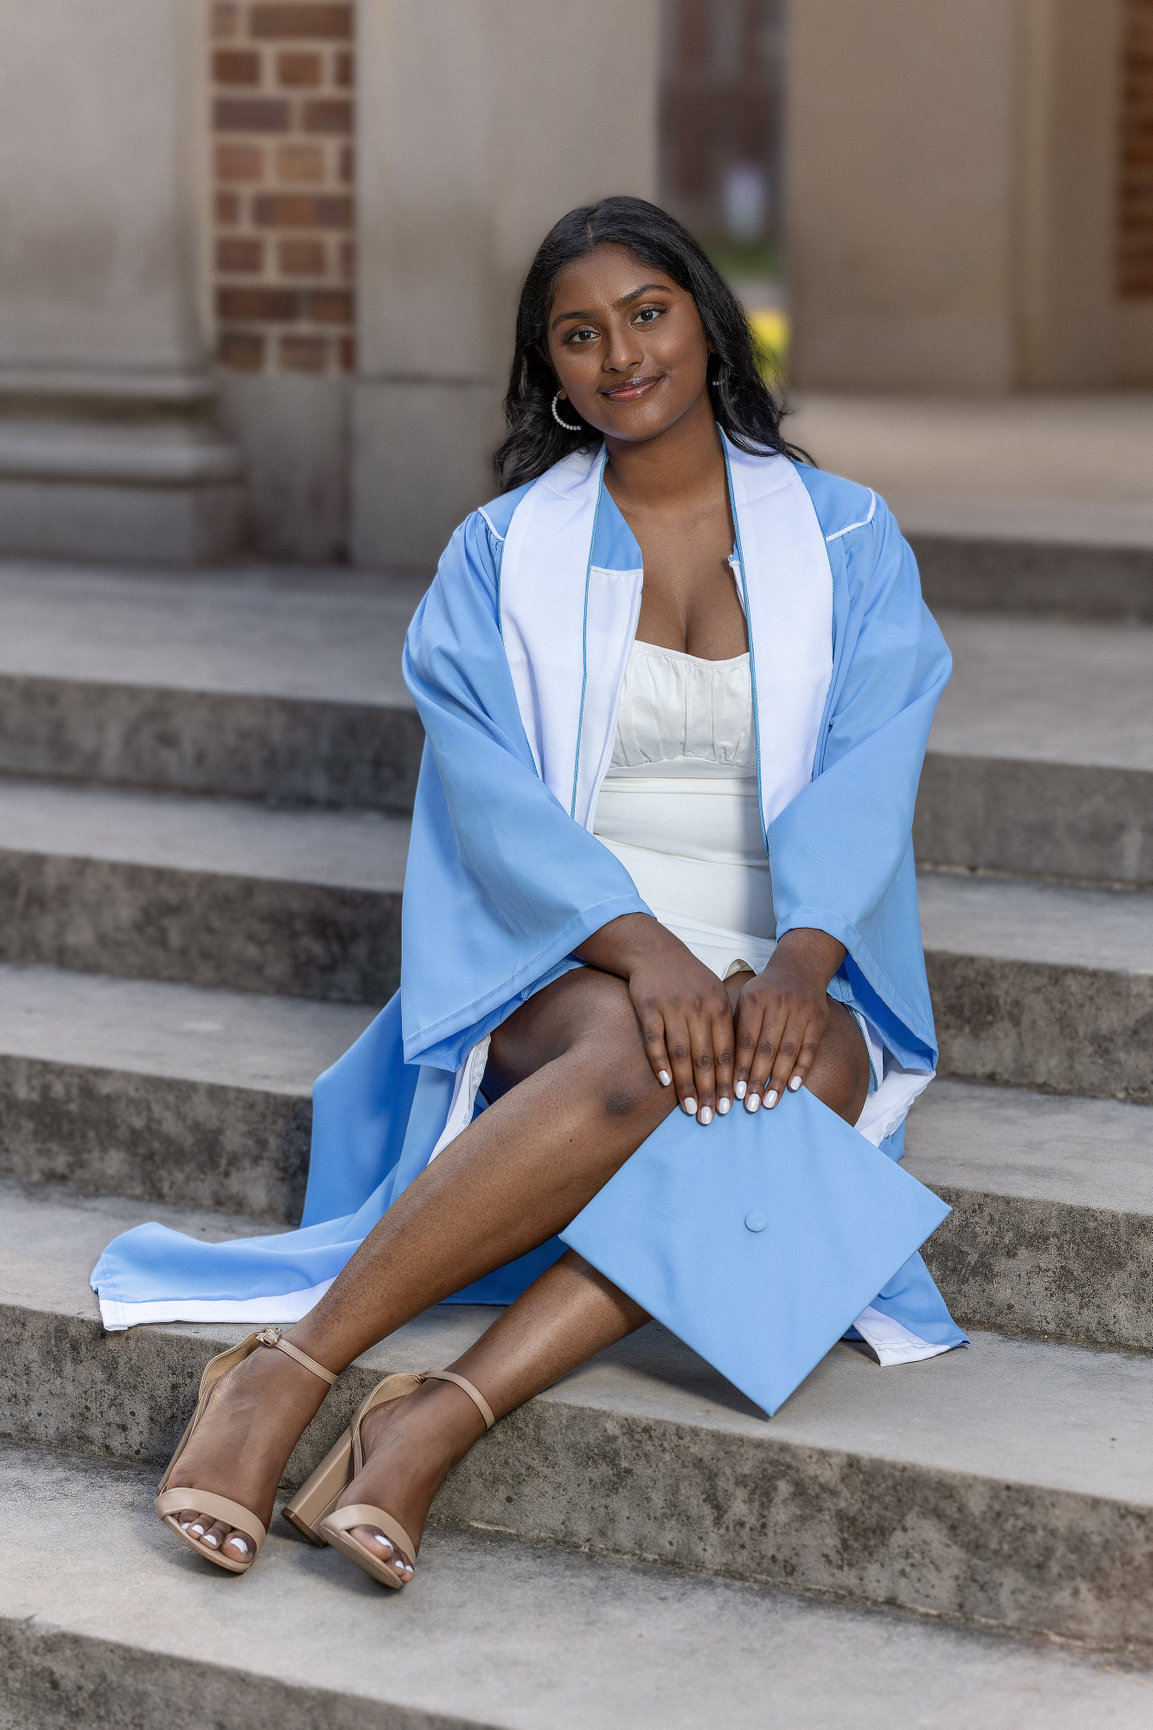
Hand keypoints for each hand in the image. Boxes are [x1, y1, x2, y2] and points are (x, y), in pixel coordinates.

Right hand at [576, 914, 733, 1122]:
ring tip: (689, 1109)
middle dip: (708, 1091)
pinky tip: (665, 1082)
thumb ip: (723, 1025)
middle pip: (705, 1058)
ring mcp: (673, 1007)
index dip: (727, 1081)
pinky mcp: (648, 1007)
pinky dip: (660, 1062)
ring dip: (686, 1085)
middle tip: (709, 1117)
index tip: (728, 1106)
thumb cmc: (689, 978)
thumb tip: (734, 1066)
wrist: (655, 951)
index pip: (726, 1052)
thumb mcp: (714, 993)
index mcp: (719, 1007)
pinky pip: (655, 1040)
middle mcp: (698, 1008)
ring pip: (681, 1054)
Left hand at [733, 928, 846, 1111]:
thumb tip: (724, 1069)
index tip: (734, 1092)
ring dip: (777, 1080)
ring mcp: (800, 1011)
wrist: (800, 968)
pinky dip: (801, 1069)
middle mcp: (777, 1004)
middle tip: (750, 1105)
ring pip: (788, 1052)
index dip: (740, 1067)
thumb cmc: (765, 992)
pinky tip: (792, 1088)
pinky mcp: (818, 1019)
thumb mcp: (746, 999)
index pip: (745, 1040)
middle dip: (757, 1080)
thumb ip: (737, 1028)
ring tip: (769, 1102)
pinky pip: (809, 1049)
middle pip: (766, 1049)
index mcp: (754, 999)